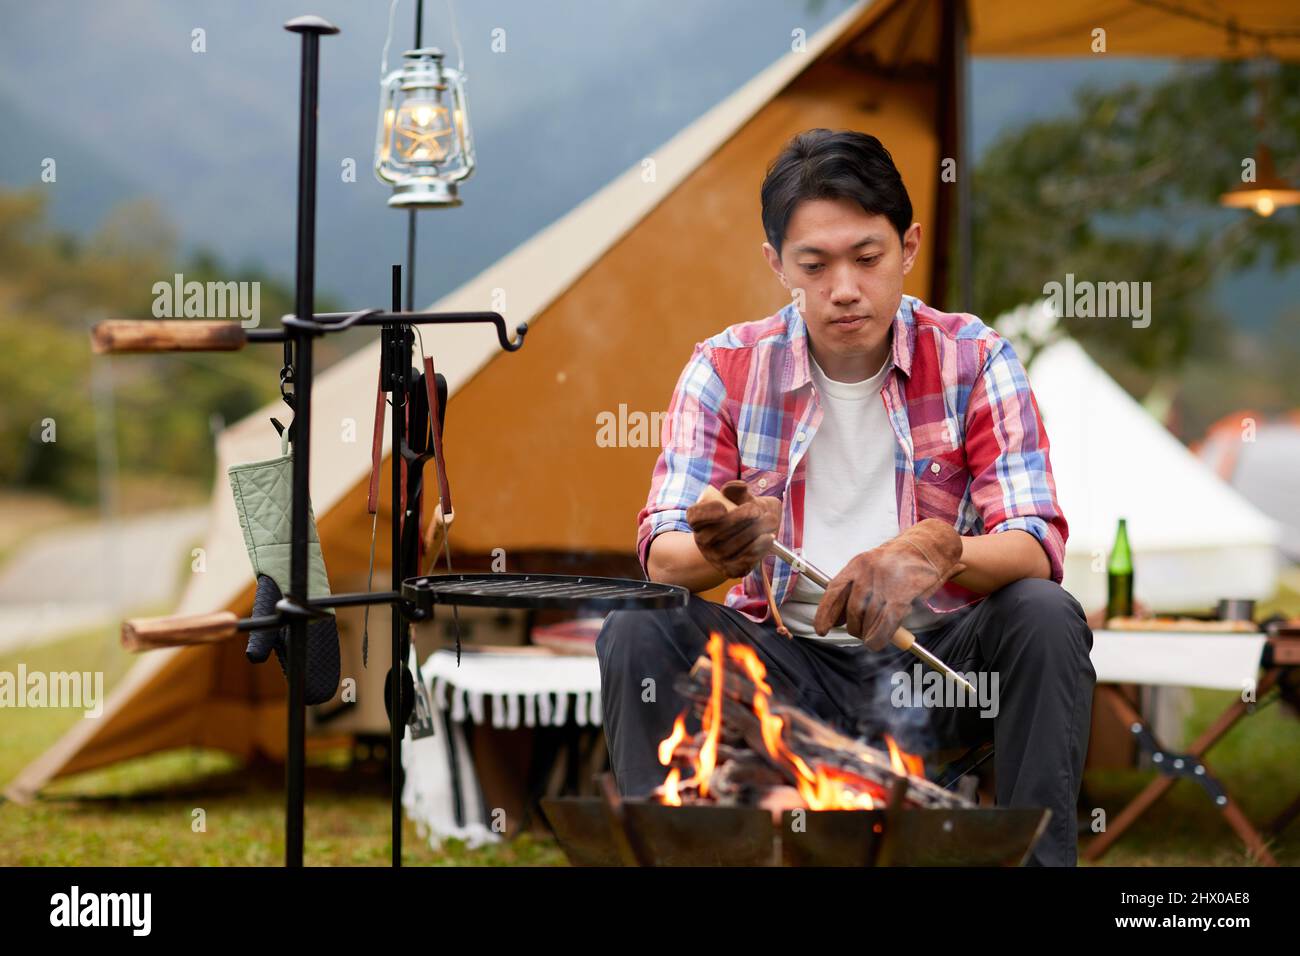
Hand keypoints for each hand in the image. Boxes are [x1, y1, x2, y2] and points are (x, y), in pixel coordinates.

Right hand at [685, 480, 781, 578]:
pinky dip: (757, 550)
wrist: (747, 537)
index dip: (707, 513)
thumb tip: (741, 486)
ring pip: (730, 548)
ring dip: (751, 534)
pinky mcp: (730, 569)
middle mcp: (703, 540)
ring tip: (770, 521)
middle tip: (757, 510)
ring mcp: (715, 557)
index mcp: (699, 520)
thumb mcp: (739, 499)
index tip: (723, 507)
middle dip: (737, 521)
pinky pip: (742, 562)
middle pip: (715, 533)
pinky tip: (769, 538)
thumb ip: (737, 491)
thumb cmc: (741, 513)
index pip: (695, 517)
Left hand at [813, 519, 964, 649]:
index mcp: (858, 563)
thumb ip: (854, 588)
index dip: (825, 613)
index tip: (820, 629)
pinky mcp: (902, 596)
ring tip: (872, 636)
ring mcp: (885, 584)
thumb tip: (837, 619)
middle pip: (852, 609)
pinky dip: (879, 638)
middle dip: (854, 627)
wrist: (930, 547)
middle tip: (859, 632)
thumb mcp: (871, 566)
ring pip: (869, 620)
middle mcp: (868, 573)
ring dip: (867, 634)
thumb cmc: (899, 562)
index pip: (834, 590)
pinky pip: (885, 624)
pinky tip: (876, 643)